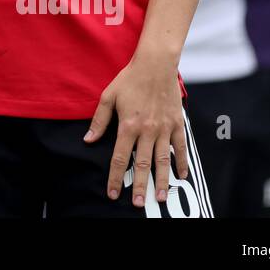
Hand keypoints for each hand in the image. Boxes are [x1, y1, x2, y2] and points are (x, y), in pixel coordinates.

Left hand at [84, 54, 189, 207]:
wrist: (155, 65)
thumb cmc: (129, 79)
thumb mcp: (108, 97)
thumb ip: (99, 121)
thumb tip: (88, 140)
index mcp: (128, 125)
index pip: (119, 158)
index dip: (115, 177)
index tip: (112, 193)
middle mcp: (147, 130)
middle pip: (142, 164)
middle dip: (139, 186)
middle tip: (138, 204)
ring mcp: (164, 128)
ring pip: (162, 160)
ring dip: (161, 180)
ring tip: (159, 197)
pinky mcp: (177, 124)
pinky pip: (180, 147)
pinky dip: (181, 162)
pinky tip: (180, 176)